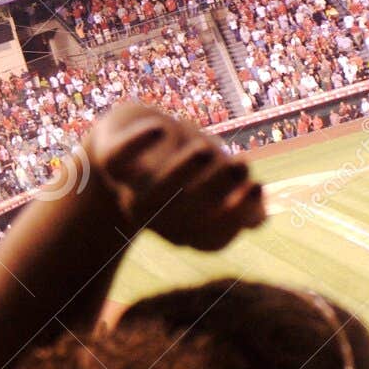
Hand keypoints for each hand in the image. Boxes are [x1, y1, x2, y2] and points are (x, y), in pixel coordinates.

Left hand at [83, 102, 264, 249]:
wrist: (125, 137)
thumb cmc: (181, 163)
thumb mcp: (216, 180)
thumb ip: (238, 201)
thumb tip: (260, 221)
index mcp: (181, 228)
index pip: (210, 239)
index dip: (234, 218)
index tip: (255, 187)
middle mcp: (157, 214)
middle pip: (182, 215)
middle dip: (213, 188)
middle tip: (241, 163)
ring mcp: (129, 188)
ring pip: (151, 187)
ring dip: (180, 169)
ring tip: (205, 149)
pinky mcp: (108, 158)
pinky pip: (117, 159)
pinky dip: (136, 144)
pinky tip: (157, 129)